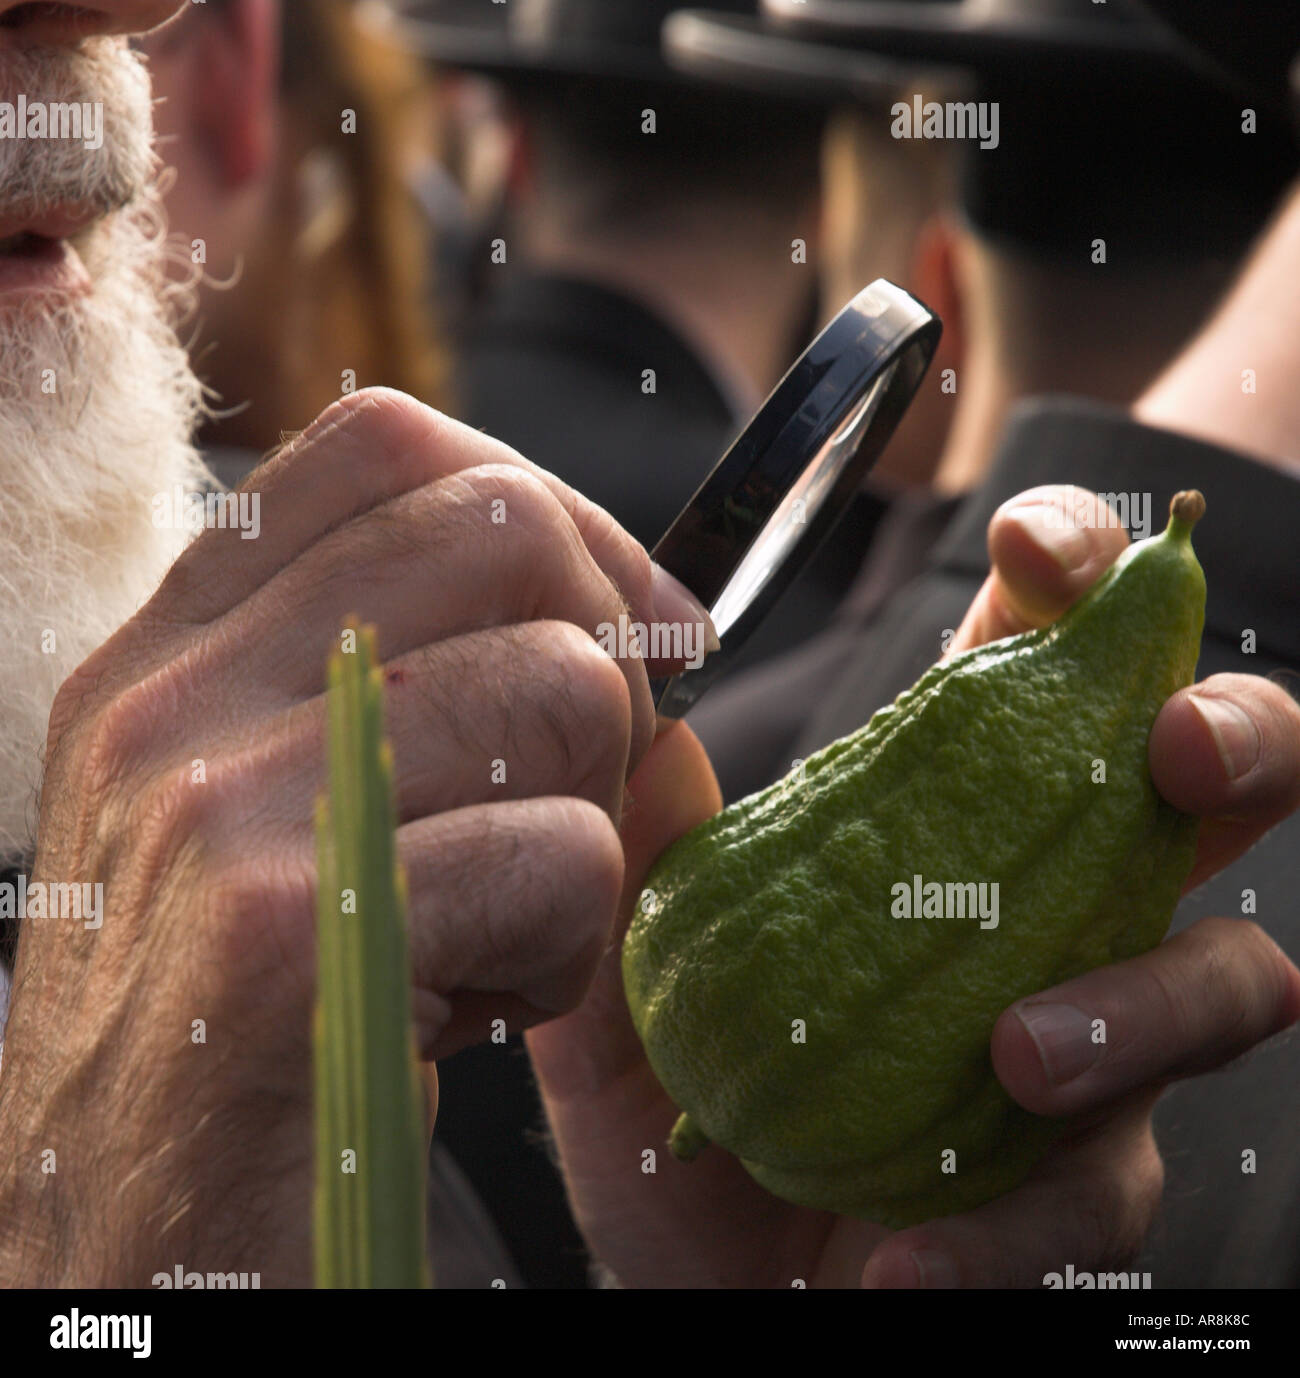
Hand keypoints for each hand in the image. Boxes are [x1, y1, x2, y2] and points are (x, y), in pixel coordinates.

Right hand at [0, 388, 711, 1286]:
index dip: (556, 516)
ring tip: (505, 927)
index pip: (392, 447)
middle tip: (589, 786)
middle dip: (612, 654)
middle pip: (501, 524)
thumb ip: (448, 690)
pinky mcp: (291, 933)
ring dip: (591, 822)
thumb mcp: (313, 823)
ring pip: (560, 685)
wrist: (125, 1254)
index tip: (623, 636)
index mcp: (178, 651)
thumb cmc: (250, 1029)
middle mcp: (174, 698)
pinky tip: (479, 1012)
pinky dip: (571, 944)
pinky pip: (561, 852)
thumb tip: (660, 632)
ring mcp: (217, 803)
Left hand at [527, 484, 1299, 1287]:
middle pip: (1214, 785)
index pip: (1043, 656)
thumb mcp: (645, 946)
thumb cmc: (680, 1092)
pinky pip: (1108, 1196)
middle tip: (1181, 748)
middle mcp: (1050, 906)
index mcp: (953, 815)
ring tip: (1015, 1054)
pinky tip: (908, 1257)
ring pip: (1223, 981)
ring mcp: (1088, 1042)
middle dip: (1238, 733)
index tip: (1032, 553)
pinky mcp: (1077, 1188)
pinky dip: (1014, 1226)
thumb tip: (633, 680)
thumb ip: (649, 824)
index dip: (1071, 575)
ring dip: (1141, 1006)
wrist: (695, 1269)